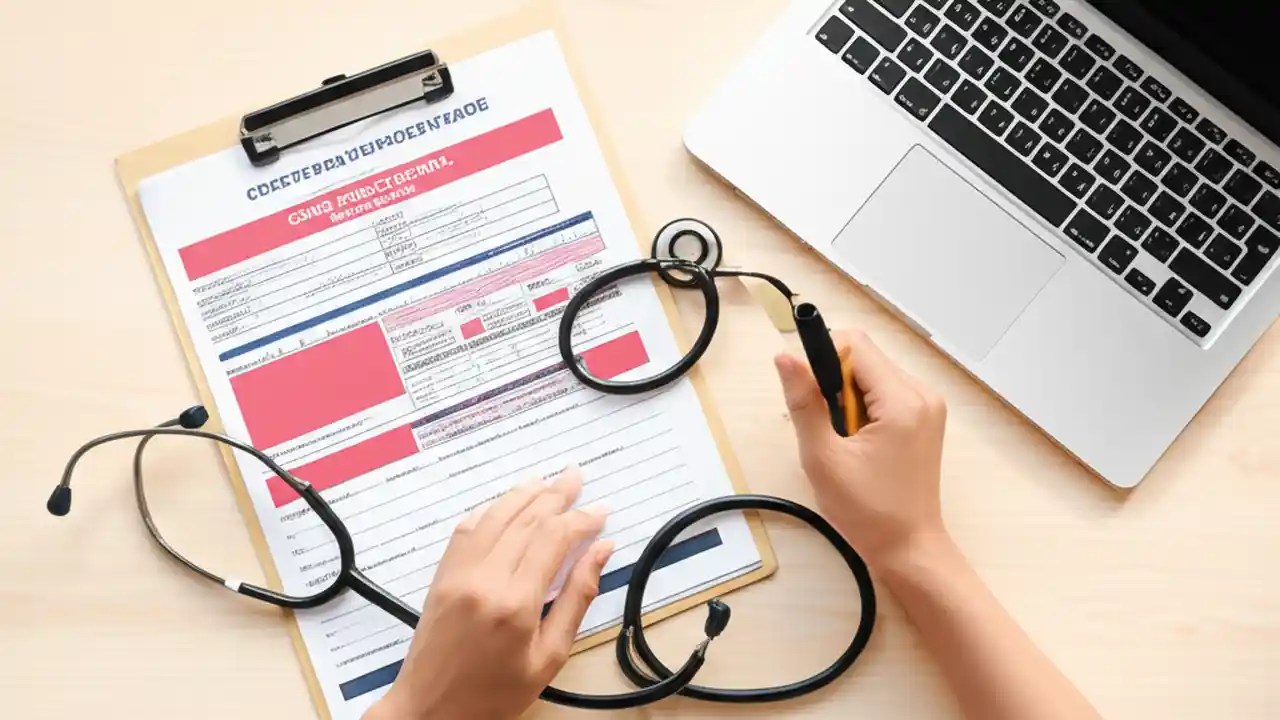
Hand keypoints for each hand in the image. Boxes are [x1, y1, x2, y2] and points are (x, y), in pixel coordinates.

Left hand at [366, 468, 612, 719]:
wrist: (431, 711)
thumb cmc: (495, 694)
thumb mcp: (549, 656)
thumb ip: (576, 598)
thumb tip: (601, 550)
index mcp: (516, 603)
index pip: (554, 539)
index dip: (580, 519)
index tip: (601, 509)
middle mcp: (484, 578)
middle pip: (526, 519)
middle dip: (555, 495)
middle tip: (577, 476)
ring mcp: (458, 572)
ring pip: (495, 515)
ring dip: (523, 494)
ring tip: (547, 480)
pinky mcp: (442, 575)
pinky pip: (467, 529)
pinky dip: (490, 510)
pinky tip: (506, 503)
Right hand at [773, 330, 947, 567]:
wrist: (908, 548)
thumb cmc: (866, 511)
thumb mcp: (823, 458)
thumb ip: (804, 402)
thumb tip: (784, 357)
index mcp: (902, 400)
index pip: (854, 344)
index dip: (820, 356)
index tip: (803, 391)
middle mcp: (922, 393)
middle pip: (864, 357)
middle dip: (832, 380)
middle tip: (819, 424)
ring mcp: (927, 406)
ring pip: (872, 374)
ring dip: (845, 394)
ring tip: (836, 437)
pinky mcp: (924, 418)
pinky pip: (885, 392)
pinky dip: (861, 405)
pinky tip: (853, 439)